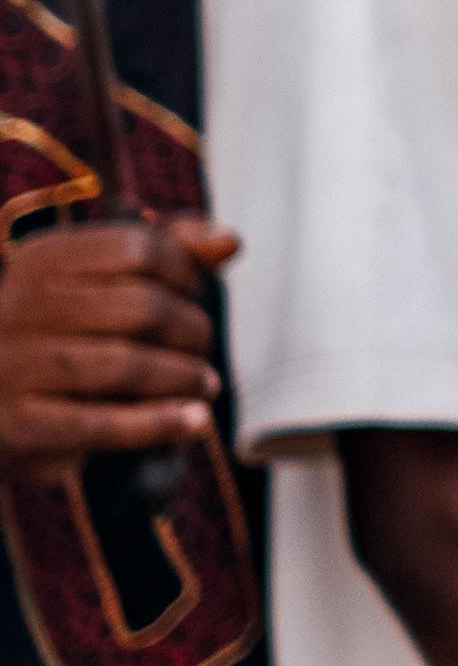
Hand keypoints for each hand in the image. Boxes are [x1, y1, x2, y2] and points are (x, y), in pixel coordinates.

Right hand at [0, 210, 228, 466]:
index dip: (188, 273)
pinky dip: (159, 423)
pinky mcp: (19, 423)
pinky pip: (102, 423)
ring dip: (183, 377)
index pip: (142, 248)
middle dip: (191, 330)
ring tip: (203, 385)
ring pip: (127, 365)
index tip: (196, 295)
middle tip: (200, 348)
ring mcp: (16, 365)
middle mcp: (23, 305)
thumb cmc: (57, 332)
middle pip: (143, 307)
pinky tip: (193, 421)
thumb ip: (165, 250)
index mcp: (43, 258)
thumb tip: (229, 242)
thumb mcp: (96, 281)